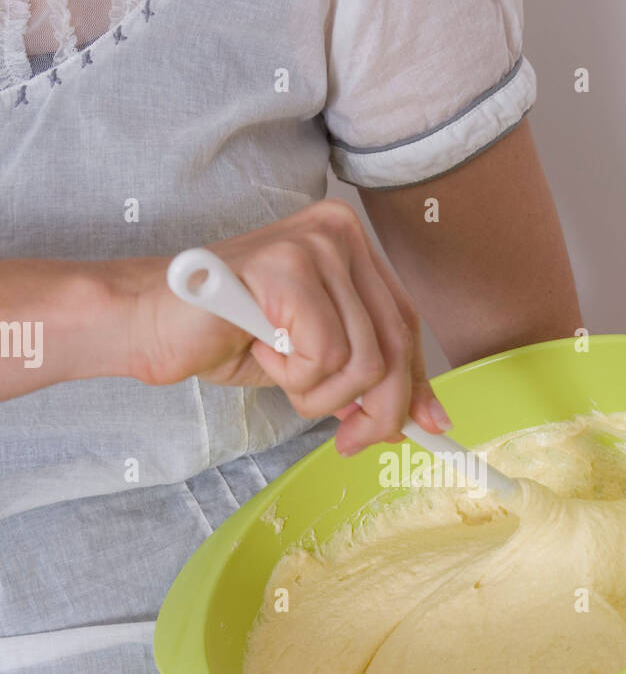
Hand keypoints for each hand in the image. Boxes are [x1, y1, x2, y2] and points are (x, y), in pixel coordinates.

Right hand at [127, 199, 448, 453]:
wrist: (150, 323)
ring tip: (280, 373)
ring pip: (363, 359)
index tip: (427, 422)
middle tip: (351, 440)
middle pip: (393, 344)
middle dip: (378, 408)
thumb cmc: (224, 336)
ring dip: (321, 393)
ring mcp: (313, 246)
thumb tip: (421, 414)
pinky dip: (295, 377)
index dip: (417, 381)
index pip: (404, 322)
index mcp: (349, 245)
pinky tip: (262, 353)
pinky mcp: (287, 268)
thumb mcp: (311, 356)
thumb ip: (362, 371)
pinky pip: (325, 355)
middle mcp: (338, 234)